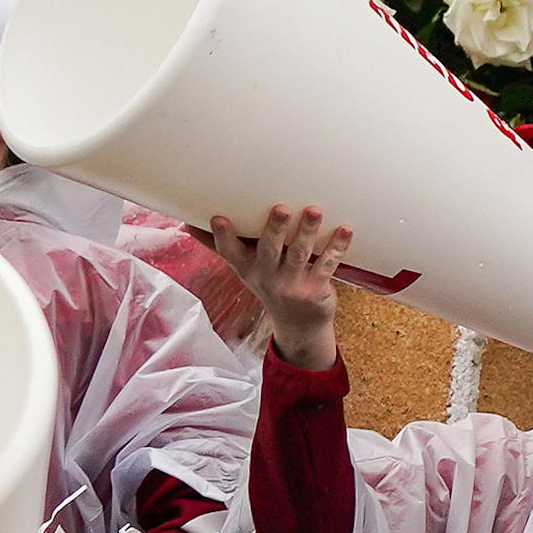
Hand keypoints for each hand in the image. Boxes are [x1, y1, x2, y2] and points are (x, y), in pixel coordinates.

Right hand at [209, 204, 349, 371]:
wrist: (299, 324)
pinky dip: (336, 246)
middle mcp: (267, 276)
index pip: (230, 252)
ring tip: (314, 211)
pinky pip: (328, 264)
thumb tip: (187, 224)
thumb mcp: (244, 269)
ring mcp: (292, 284)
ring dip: (307, 231)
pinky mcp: (316, 288)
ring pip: (300, 254)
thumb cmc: (271, 285)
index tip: (218, 218)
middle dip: (275, 228)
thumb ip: (223, 246)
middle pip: (270, 249)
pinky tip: (345, 229)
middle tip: (281, 207)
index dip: (223, 236)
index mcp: (247, 268)